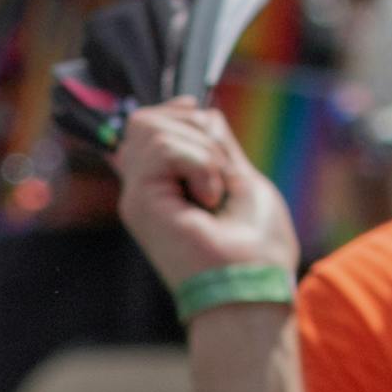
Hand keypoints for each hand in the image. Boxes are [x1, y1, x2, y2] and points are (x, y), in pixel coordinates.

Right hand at [117, 90, 296, 296]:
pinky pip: (166, 148)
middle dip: (194, 130)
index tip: (207, 125)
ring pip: (154, 128)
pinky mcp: (139, 201)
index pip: (147, 124)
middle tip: (218, 173)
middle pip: (145, 120)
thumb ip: (213, 144)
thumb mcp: (239, 176)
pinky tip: (209, 198)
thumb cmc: (254, 246)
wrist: (251, 284)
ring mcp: (137, 196)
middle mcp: (143, 190)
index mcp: (163, 186)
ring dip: (202, 152)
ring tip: (216, 192)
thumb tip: (196, 107)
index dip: (176, 111)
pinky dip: (201, 165)